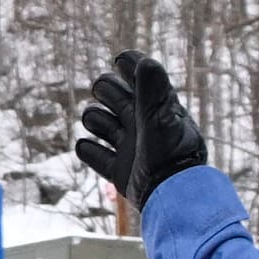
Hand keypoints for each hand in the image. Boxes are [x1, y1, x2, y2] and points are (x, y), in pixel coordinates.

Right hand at [78, 52, 209, 207]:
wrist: (171, 197)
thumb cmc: (171, 154)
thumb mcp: (162, 119)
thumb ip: (152, 91)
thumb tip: (144, 61)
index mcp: (155, 105)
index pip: (136, 72)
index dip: (126, 64)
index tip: (120, 63)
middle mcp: (140, 122)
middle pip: (109, 93)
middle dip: (105, 91)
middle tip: (113, 101)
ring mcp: (128, 146)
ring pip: (97, 120)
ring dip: (94, 120)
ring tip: (106, 131)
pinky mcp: (118, 170)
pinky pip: (91, 153)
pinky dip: (87, 150)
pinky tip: (91, 149)